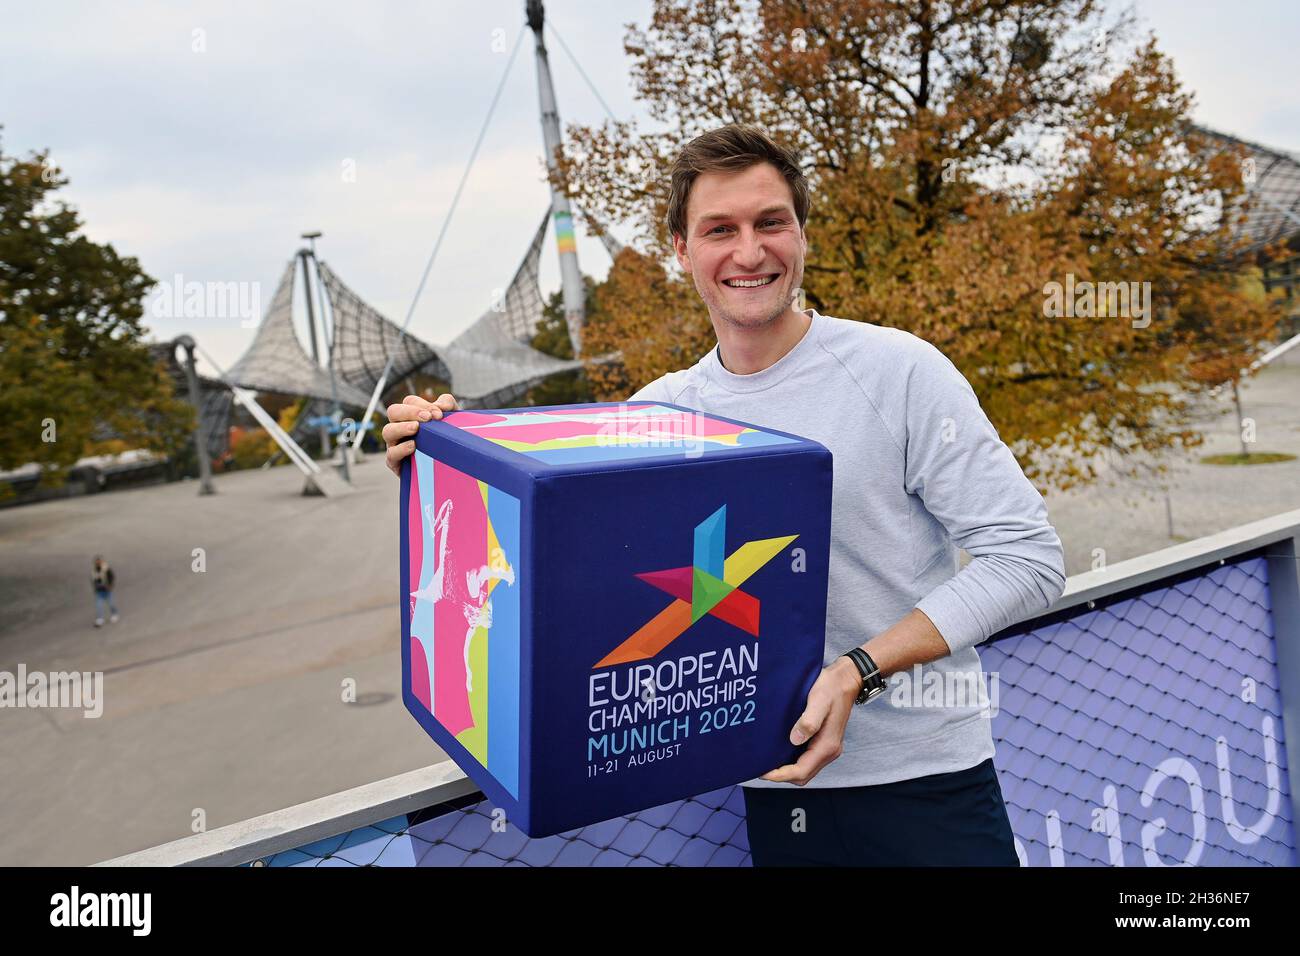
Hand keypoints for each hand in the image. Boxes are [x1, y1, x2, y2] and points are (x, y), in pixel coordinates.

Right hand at [382, 393, 458, 476]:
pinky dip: (400, 449)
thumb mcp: (453, 419)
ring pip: (387, 431)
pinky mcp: (396, 463)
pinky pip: (391, 454)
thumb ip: (448, 405)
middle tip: (427, 418)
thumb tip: (441, 405)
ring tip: (416, 428)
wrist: (450, 466)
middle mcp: (400, 427)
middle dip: (409, 412)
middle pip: (393, 411)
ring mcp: (395, 444)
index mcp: (411, 415)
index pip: (409, 402)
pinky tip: (413, 446)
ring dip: (401, 428)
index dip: (422, 405)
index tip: (438, 414)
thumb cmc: (447, 439)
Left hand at [760, 657, 861, 785]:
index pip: (802, 771)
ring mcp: (827, 747)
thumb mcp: (818, 700)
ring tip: (767, 762)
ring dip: (786, 770)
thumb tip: (795, 739)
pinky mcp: (823, 742)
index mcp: (828, 745)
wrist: (845, 680)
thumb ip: (808, 721)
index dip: (781, 775)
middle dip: (782, 776)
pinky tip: (779, 753)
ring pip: (804, 769)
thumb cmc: (831, 687)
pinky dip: (792, 762)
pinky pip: (806, 759)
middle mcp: (829, 751)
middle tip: (761, 769)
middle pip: (803, 775)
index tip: (763, 772)